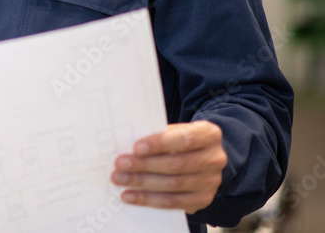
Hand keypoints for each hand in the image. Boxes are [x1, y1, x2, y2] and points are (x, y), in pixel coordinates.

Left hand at [112, 120, 226, 213]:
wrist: (200, 158)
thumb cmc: (179, 140)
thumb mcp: (175, 131)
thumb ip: (158, 135)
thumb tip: (127, 145)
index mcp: (209, 135)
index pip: (184, 139)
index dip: (159, 144)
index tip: (136, 147)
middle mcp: (215, 159)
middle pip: (176, 164)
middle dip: (144, 165)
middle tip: (119, 164)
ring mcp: (211, 182)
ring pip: (173, 185)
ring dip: (142, 183)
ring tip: (119, 179)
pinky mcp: (202, 200)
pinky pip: (173, 202)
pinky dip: (148, 199)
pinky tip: (129, 196)